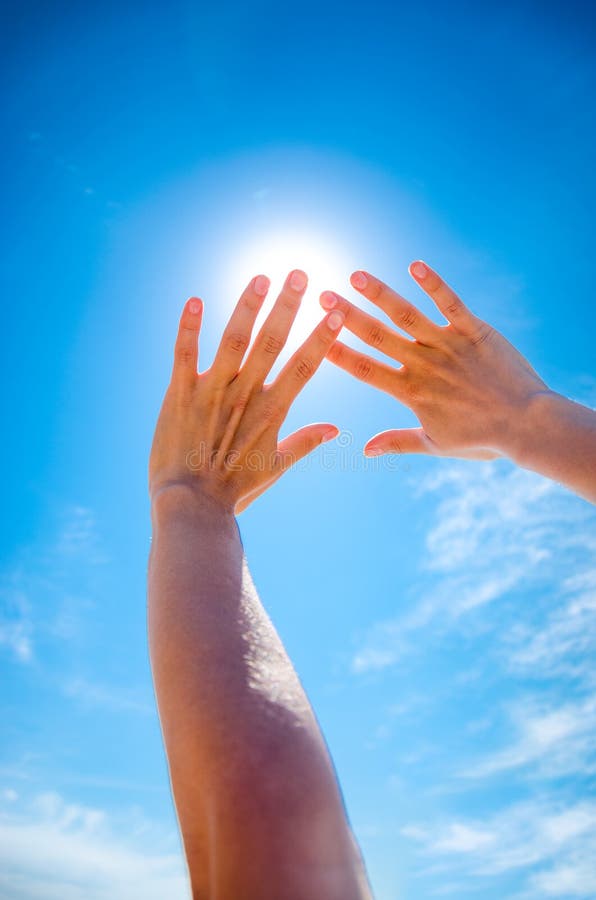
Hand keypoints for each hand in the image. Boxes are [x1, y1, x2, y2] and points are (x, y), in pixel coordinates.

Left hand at [150, 270, 344, 513]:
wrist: (192, 506)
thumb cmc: (234, 491)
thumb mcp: (275, 469)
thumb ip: (304, 443)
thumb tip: (335, 429)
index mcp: (271, 411)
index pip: (302, 367)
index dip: (320, 339)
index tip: (336, 313)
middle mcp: (245, 395)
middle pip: (271, 344)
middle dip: (287, 308)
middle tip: (300, 275)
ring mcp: (211, 392)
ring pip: (232, 342)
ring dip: (246, 308)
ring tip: (260, 279)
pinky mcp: (179, 394)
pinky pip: (184, 355)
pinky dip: (189, 328)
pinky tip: (195, 300)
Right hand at [320, 261, 548, 460]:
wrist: (527, 425)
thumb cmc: (482, 439)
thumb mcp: (436, 444)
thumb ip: (398, 441)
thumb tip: (364, 449)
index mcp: (411, 392)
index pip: (366, 370)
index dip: (339, 355)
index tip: (315, 339)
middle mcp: (424, 365)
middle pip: (378, 337)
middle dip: (348, 317)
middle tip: (323, 296)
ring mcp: (449, 346)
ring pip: (408, 316)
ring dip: (381, 294)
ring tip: (357, 276)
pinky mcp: (475, 332)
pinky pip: (451, 304)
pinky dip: (433, 284)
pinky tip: (414, 264)